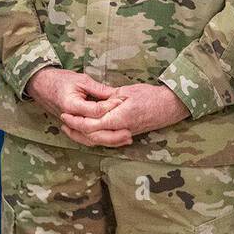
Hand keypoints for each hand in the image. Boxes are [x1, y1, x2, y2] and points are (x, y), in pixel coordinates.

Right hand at [26, 68, 125, 146]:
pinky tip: (113, 139)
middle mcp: (70, 118)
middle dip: (112, 134)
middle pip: (93, 132)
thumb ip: (99, 89)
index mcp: (71, 105)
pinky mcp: (72, 127)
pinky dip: (100, 139)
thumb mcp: (80, 79)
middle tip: (129, 132)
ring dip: (109, 140)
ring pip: (90, 139)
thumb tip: (117, 95)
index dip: (111, 107)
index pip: (95, 111)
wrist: (41, 84)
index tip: (123, 103)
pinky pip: (86, 138)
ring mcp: (70, 125)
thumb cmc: (59, 80)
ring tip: (125, 139)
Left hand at [59, 83, 189, 145]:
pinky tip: (86, 132)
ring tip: (71, 129)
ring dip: (83, 137)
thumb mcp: (127, 92)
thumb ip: (109, 98)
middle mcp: (122, 130)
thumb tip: (94, 102)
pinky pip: (107, 140)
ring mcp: (125, 134)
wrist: (170, 106)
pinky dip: (94, 138)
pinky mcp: (127, 135)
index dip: (76, 121)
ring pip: (99, 142)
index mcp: (120, 117)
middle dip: (76, 132)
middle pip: (93, 137)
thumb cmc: (151, 96)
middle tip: (64, 123)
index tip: (65, 114)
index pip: (92, 124)